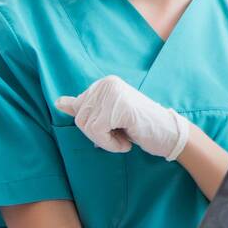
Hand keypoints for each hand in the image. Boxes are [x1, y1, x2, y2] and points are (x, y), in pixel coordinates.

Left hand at [56, 75, 189, 159]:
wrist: (169, 135)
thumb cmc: (139, 127)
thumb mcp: (108, 116)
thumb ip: (85, 108)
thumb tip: (57, 102)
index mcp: (103, 83)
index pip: (79, 110)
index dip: (94, 128)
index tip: (115, 127)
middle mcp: (106, 83)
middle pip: (80, 119)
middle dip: (98, 135)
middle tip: (120, 134)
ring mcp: (113, 93)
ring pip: (87, 127)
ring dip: (105, 141)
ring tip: (125, 136)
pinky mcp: (120, 107)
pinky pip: (98, 132)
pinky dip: (111, 145)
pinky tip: (127, 142)